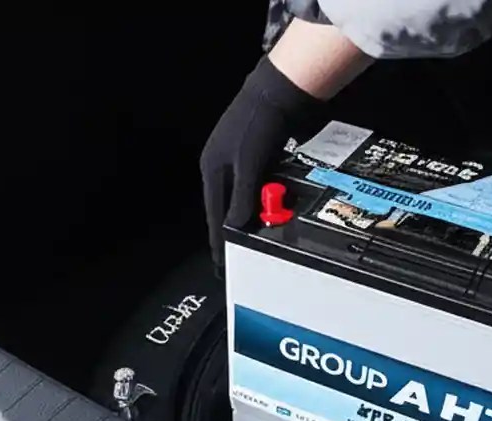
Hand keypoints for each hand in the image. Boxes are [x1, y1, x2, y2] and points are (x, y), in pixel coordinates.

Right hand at [200, 56, 320, 266]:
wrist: (280, 92)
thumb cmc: (257, 124)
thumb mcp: (249, 166)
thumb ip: (242, 198)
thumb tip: (235, 226)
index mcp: (212, 169)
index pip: (213, 212)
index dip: (218, 237)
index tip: (221, 258)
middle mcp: (222, 165)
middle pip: (228, 205)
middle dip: (237, 225)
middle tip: (245, 245)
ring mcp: (239, 158)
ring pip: (244, 195)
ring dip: (253, 209)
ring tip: (261, 227)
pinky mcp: (256, 153)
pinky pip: (258, 182)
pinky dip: (264, 194)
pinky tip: (273, 202)